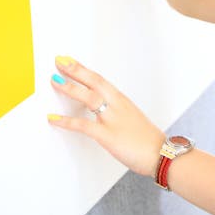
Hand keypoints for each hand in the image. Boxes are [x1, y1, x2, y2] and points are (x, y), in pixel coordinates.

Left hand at [47, 56, 165, 177]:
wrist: (161, 154)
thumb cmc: (147, 140)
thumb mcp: (131, 119)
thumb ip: (115, 113)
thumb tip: (100, 112)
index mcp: (122, 100)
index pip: (99, 79)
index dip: (83, 69)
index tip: (70, 61)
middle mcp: (117, 105)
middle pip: (94, 81)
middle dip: (76, 69)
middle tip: (59, 60)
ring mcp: (112, 119)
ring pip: (89, 97)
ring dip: (70, 87)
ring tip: (55, 80)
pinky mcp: (108, 135)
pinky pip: (83, 125)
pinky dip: (66, 121)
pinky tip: (53, 118)